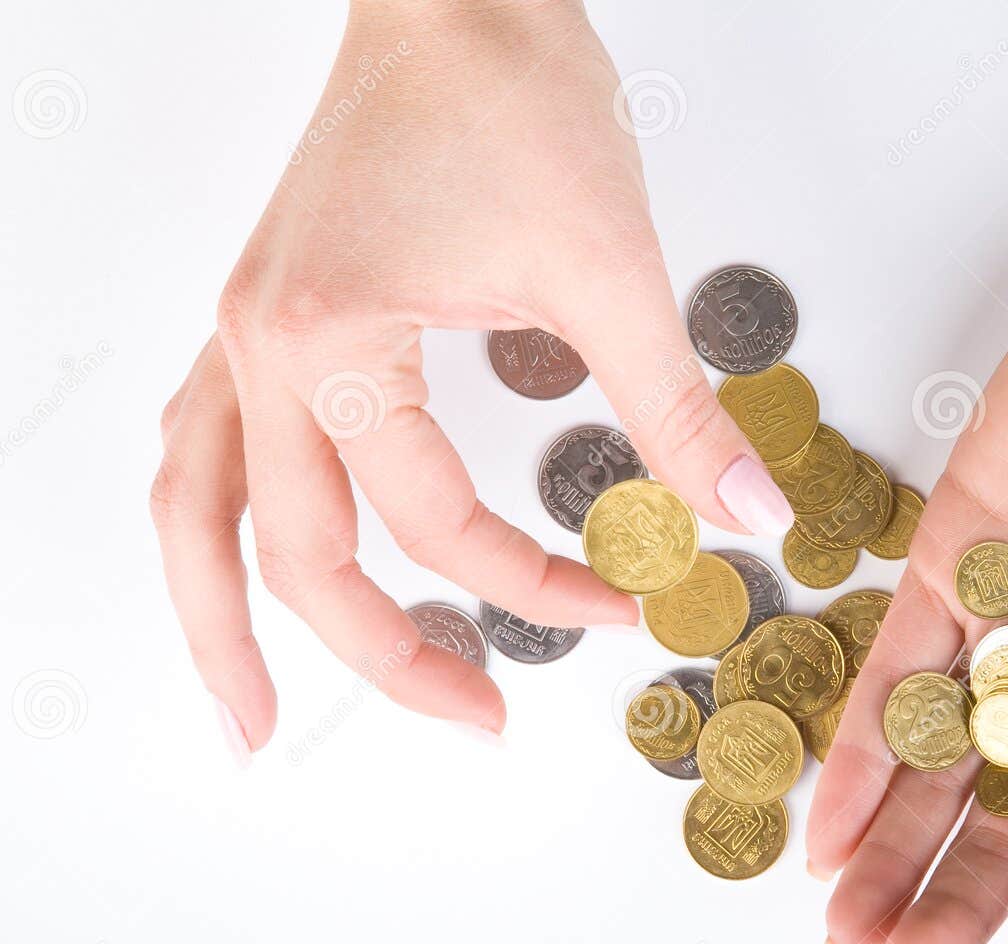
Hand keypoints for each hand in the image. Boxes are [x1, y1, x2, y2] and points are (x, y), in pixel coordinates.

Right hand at [150, 1, 791, 756]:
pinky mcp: (269, 311)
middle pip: (285, 556)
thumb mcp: (613, 271)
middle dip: (375, 659)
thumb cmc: (510, 94)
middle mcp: (261, 345)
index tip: (624, 602)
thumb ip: (679, 413)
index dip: (537, 583)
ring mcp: (248, 328)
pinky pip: (207, 440)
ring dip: (219, 616)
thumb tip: (746, 518)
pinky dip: (219, 518)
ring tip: (249, 710)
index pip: (432, 522)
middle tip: (464, 722)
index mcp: (330, 341)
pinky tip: (250, 557)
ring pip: (196, 507)